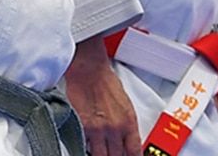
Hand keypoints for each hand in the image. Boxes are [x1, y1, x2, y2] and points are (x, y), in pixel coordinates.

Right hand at [64, 34, 141, 155]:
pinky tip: (87, 146)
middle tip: (112, 153)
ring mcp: (99, 129)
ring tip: (100, 151)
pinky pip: (85, 146)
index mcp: (129, 122)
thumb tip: (126, 140)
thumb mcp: (125, 105)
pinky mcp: (83, 127)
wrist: (89, 70)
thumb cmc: (105, 81)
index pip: (134, 152)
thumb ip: (126, 125)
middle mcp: (116, 128)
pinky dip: (86, 147)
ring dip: (101, 155)